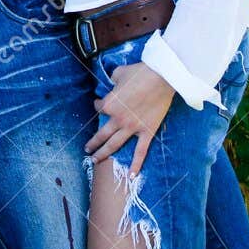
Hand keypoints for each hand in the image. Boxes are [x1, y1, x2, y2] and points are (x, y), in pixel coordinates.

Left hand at [84, 60, 176, 176]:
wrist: (161, 78)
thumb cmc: (139, 73)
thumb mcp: (119, 72)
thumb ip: (113, 79)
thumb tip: (113, 81)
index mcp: (109, 104)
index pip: (99, 108)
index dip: (98, 105)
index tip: (100, 104)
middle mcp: (118, 119)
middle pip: (102, 134)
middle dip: (93, 143)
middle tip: (87, 149)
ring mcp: (132, 128)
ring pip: (114, 144)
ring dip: (103, 153)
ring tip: (95, 160)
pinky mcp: (146, 132)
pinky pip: (140, 151)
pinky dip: (136, 164)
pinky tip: (131, 175)